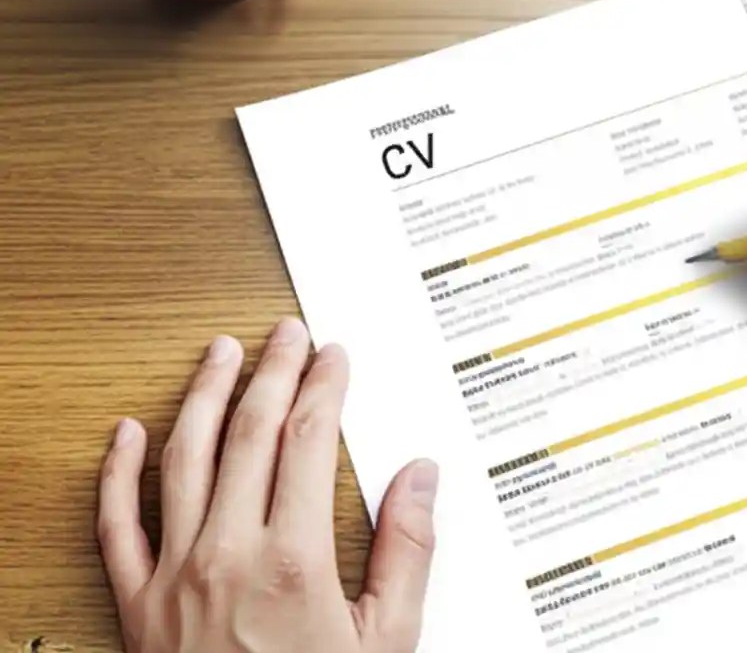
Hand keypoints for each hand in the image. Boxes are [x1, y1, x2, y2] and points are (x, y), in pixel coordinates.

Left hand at [96, 318, 437, 652]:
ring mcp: (173, 576)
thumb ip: (407, 551)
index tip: (335, 357)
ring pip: (182, 460)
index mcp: (292, 560)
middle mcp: (225, 555)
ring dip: (202, 397)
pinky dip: (116, 473)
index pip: (308, 441)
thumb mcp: (389, 641)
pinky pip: (115, 525)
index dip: (324, 387)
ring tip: (219, 354)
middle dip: (271, 372)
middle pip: (249, 434)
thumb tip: (421, 477)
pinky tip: (127, 433)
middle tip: (285, 334)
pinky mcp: (136, 604)